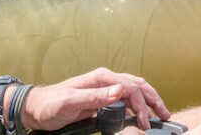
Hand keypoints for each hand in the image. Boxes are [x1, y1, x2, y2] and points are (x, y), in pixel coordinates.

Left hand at [18, 68, 170, 130]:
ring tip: (159, 114)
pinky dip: (138, 105)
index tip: (143, 122)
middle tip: (165, 115)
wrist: (35, 108)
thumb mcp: (70, 102)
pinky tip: (142, 114)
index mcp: (101, 78)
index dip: (141, 104)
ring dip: (148, 101)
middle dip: (153, 99)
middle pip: (137, 85)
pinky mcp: (102, 97)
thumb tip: (121, 90)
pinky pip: (126, 98)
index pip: (130, 87)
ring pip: (134, 90)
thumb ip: (95, 96)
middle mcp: (105, 79)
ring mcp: (105, 87)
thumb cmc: (50, 105)